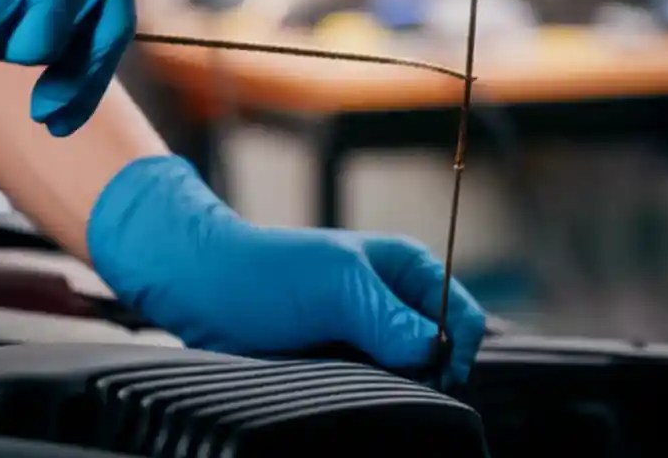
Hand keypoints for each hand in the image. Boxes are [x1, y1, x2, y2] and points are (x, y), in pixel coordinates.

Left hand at [87, 155, 487, 385]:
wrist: (201, 291)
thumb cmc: (267, 274)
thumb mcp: (335, 286)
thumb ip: (389, 317)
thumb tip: (435, 350)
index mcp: (408, 269)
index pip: (466, 318)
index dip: (457, 349)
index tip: (426, 371)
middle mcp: (396, 303)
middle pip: (442, 355)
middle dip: (422, 376)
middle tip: (378, 378)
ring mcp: (370, 337)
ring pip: (408, 379)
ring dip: (390, 389)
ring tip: (348, 380)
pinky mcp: (344, 365)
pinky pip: (374, 391)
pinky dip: (365, 398)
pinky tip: (338, 391)